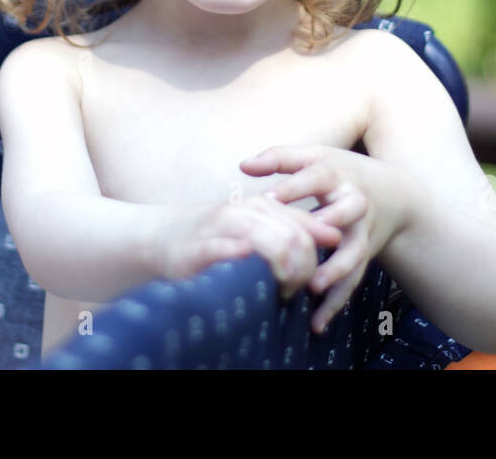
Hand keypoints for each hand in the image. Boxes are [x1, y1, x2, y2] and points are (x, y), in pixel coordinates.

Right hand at [158, 195, 343, 301]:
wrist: (162, 236)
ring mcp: (220, 227)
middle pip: (291, 238)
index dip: (313, 258)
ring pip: (264, 241)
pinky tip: (249, 266)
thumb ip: (292, 227)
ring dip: (280, 270)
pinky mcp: (197, 248)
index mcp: (262, 205)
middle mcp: (243, 211)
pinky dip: (240, 257)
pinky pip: (223, 250)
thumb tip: (334, 235)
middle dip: (301, 269)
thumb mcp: (257, 226)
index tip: (309, 281)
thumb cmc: (216, 236)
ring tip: (278, 291)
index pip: (303, 228)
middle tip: (293, 291)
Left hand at [240, 145, 411, 333]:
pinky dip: (336, 302)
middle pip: (344, 213)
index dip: (293, 188)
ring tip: (312, 287)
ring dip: (335, 271)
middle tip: (296, 241)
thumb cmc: (342, 172)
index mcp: (337, 176)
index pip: (315, 178)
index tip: (268, 199)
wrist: (394, 194)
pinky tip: (316, 323)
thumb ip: (279, 158)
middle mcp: (355, 203)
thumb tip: (243, 165)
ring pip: (353, 252)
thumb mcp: (315, 158)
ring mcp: (362, 231)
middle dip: (324, 226)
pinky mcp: (364, 255)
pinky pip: (352, 281)